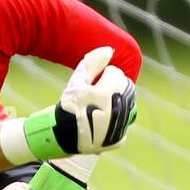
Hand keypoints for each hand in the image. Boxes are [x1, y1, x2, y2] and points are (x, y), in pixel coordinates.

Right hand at [21, 46, 136, 158]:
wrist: (60, 135)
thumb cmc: (68, 106)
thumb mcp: (77, 81)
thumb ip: (92, 63)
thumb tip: (109, 50)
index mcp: (107, 93)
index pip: (117, 74)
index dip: (104, 76)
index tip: (93, 83)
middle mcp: (116, 110)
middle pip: (126, 88)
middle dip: (114, 87)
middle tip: (98, 93)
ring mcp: (119, 126)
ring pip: (129, 105)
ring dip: (117, 103)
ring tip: (99, 107)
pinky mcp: (118, 139)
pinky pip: (125, 124)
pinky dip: (117, 121)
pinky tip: (102, 121)